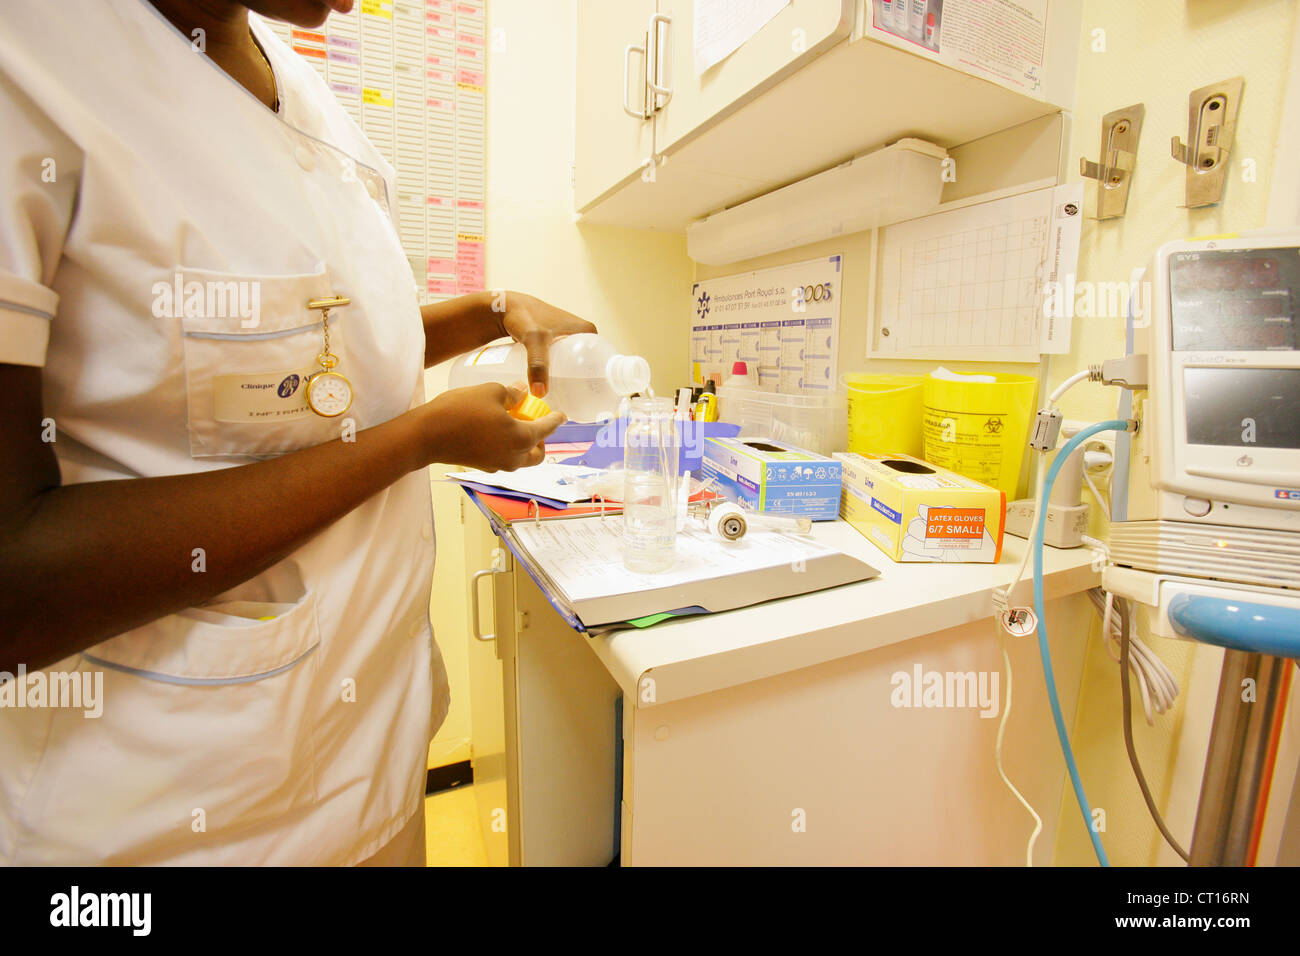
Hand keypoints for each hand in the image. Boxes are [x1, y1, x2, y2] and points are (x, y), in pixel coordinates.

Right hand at [420, 382, 564, 470]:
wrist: (427, 435)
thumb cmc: (460, 411)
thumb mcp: (491, 391)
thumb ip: (511, 393)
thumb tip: (521, 392)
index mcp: (521, 438)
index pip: (547, 429)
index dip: (556, 420)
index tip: (562, 415)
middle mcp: (513, 456)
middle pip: (537, 455)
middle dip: (542, 441)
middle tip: (537, 424)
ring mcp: (496, 464)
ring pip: (520, 460)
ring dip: (524, 446)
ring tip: (515, 427)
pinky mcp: (481, 466)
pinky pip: (503, 459)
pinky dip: (507, 449)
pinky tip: (497, 433)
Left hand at [498, 292, 596, 396]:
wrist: (506, 307)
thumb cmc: (524, 318)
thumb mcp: (535, 340)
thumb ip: (537, 364)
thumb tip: (540, 394)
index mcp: (588, 331)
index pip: (601, 359)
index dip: (599, 378)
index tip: (591, 397)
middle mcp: (581, 333)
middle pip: (587, 364)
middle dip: (583, 383)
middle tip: (573, 402)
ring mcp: (567, 338)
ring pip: (574, 363)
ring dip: (571, 379)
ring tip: (564, 399)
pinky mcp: (554, 342)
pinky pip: (562, 361)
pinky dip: (559, 372)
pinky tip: (553, 387)